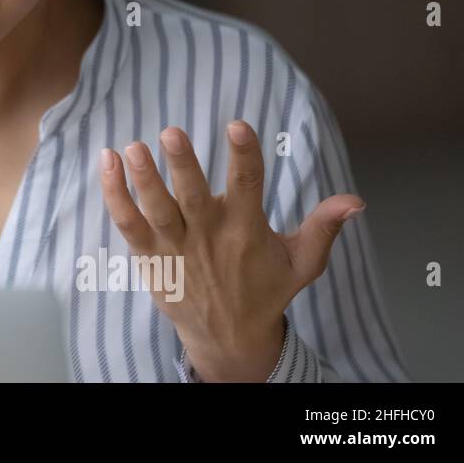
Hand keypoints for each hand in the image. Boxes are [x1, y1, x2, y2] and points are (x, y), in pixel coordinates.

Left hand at [100, 121, 364, 381]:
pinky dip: (115, 195)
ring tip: (132, 148)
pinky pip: (128, 223)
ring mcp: (175, 246)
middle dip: (182, 164)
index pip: (247, 186)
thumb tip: (356, 200)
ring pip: (156, 209)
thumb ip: (323, 228)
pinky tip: (107, 162)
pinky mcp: (150, 256)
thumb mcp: (302, 263)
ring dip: (143, 178)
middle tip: (171, 132)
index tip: (238, 125)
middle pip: (192, 196)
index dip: (244, 155)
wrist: (228, 338)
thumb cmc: (265, 291)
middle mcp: (208, 235)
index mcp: (246, 229)